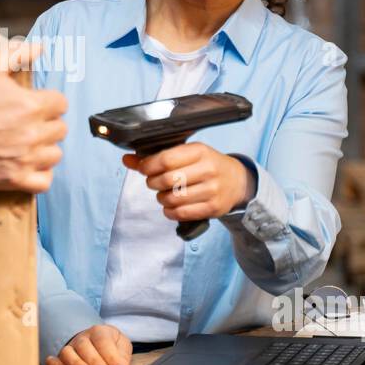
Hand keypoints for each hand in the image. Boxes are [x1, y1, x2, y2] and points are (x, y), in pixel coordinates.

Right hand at [0, 40, 66, 193]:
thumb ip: (16, 54)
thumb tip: (40, 47)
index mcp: (30, 105)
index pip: (61, 103)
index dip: (48, 100)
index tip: (35, 103)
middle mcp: (32, 133)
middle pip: (60, 129)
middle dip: (47, 123)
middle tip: (29, 122)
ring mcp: (25, 159)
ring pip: (55, 154)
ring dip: (45, 148)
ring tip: (28, 142)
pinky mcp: (15, 180)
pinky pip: (45, 181)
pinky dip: (41, 173)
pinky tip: (28, 164)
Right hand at [45, 324, 131, 364]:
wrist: (96, 341)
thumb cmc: (111, 346)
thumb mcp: (122, 346)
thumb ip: (123, 357)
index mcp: (99, 331)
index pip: (103, 341)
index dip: (112, 357)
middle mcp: (82, 338)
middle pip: (84, 346)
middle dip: (94, 361)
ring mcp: (70, 348)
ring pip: (68, 353)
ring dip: (76, 364)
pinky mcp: (61, 359)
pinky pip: (54, 361)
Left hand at [122, 142, 252, 223]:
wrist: (237, 181)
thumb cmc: (206, 165)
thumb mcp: (186, 154)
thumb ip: (156, 157)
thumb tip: (127, 159)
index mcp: (200, 151)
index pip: (166, 159)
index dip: (148, 166)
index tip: (144, 168)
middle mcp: (208, 169)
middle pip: (167, 180)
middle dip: (153, 183)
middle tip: (154, 182)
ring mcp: (212, 190)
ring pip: (173, 199)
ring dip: (162, 198)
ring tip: (165, 194)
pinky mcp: (213, 208)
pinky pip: (182, 213)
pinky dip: (170, 212)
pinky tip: (172, 206)